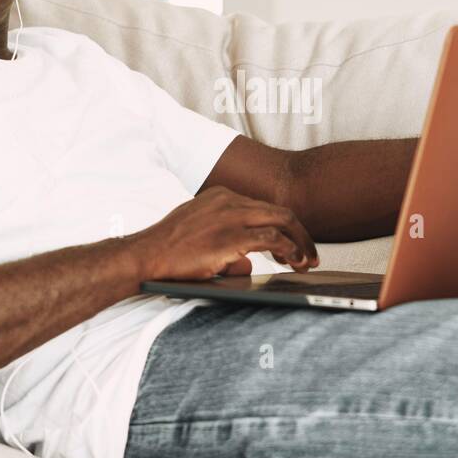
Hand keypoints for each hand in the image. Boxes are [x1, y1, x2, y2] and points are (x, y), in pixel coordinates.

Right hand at [127, 185, 319, 280]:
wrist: (146, 254)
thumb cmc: (168, 249)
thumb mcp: (199, 230)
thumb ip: (225, 237)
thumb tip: (248, 263)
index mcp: (222, 195)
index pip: (263, 208)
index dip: (284, 228)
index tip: (293, 245)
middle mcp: (230, 200)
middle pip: (279, 212)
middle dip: (301, 234)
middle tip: (310, 255)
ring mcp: (232, 216)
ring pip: (282, 222)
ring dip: (300, 243)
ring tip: (306, 262)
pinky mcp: (231, 237)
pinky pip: (272, 240)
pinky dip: (289, 250)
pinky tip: (293, 262)